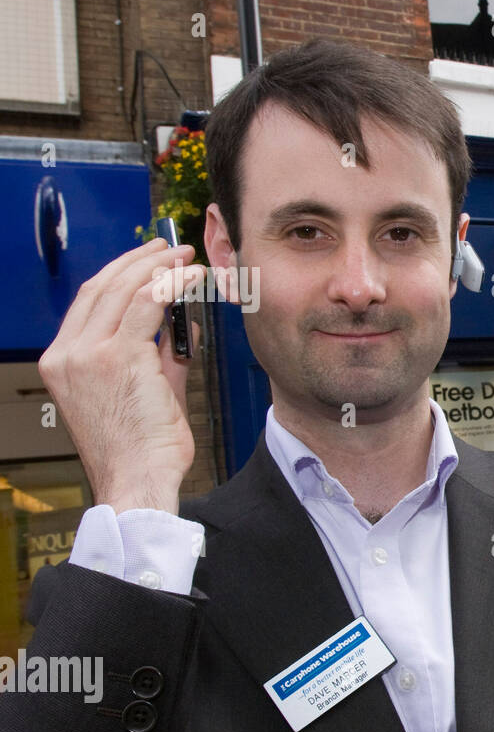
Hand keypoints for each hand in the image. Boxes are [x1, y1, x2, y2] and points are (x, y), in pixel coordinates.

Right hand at [38, 239, 205, 514]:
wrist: (138, 481)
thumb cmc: (144, 450)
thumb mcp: (147, 392)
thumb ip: (160, 356)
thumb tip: (181, 324)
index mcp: (62, 362)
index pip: (89, 302)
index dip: (120, 274)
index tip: (148, 263)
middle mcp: (67, 354)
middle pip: (102, 287)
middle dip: (140, 262)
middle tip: (171, 250)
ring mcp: (88, 354)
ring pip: (125, 289)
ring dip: (158, 267)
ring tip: (186, 258)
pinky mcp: (118, 358)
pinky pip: (148, 304)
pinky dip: (172, 284)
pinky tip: (192, 277)